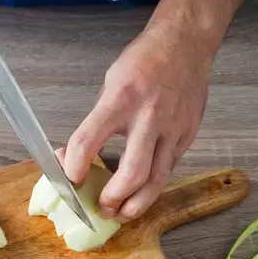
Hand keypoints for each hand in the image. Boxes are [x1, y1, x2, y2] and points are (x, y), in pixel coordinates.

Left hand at [59, 29, 213, 222]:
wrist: (185, 44)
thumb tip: (74, 157)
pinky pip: (168, 169)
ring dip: (137, 205)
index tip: (70, 180)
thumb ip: (95, 122)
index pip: (89, 141)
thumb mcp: (110, 84)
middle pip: (132, 173)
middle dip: (113, 198)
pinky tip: (140, 191)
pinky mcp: (187, 136)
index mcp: (121, 99)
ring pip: (157, 180)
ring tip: (121, 214)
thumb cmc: (143, 62)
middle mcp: (149, 116)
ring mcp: (172, 128)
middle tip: (101, 207)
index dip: (74, 167)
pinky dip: (152, 185)